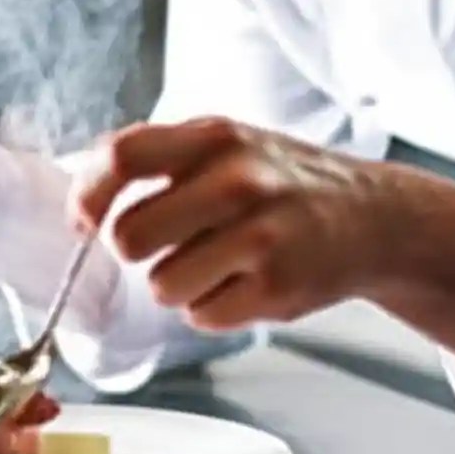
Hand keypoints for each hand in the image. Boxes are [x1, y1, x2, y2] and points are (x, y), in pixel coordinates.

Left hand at [68, 116, 454, 333]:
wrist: (372, 217)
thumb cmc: (277, 182)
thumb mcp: (222, 144)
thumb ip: (155, 159)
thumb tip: (83, 205)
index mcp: (213, 137)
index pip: (121, 156)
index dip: (88, 195)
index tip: (85, 221)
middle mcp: (238, 181)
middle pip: (129, 237)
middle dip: (136, 251)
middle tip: (170, 243)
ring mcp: (261, 237)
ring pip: (161, 285)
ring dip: (178, 282)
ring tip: (219, 260)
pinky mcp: (278, 288)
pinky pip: (200, 316)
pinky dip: (212, 306)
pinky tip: (245, 281)